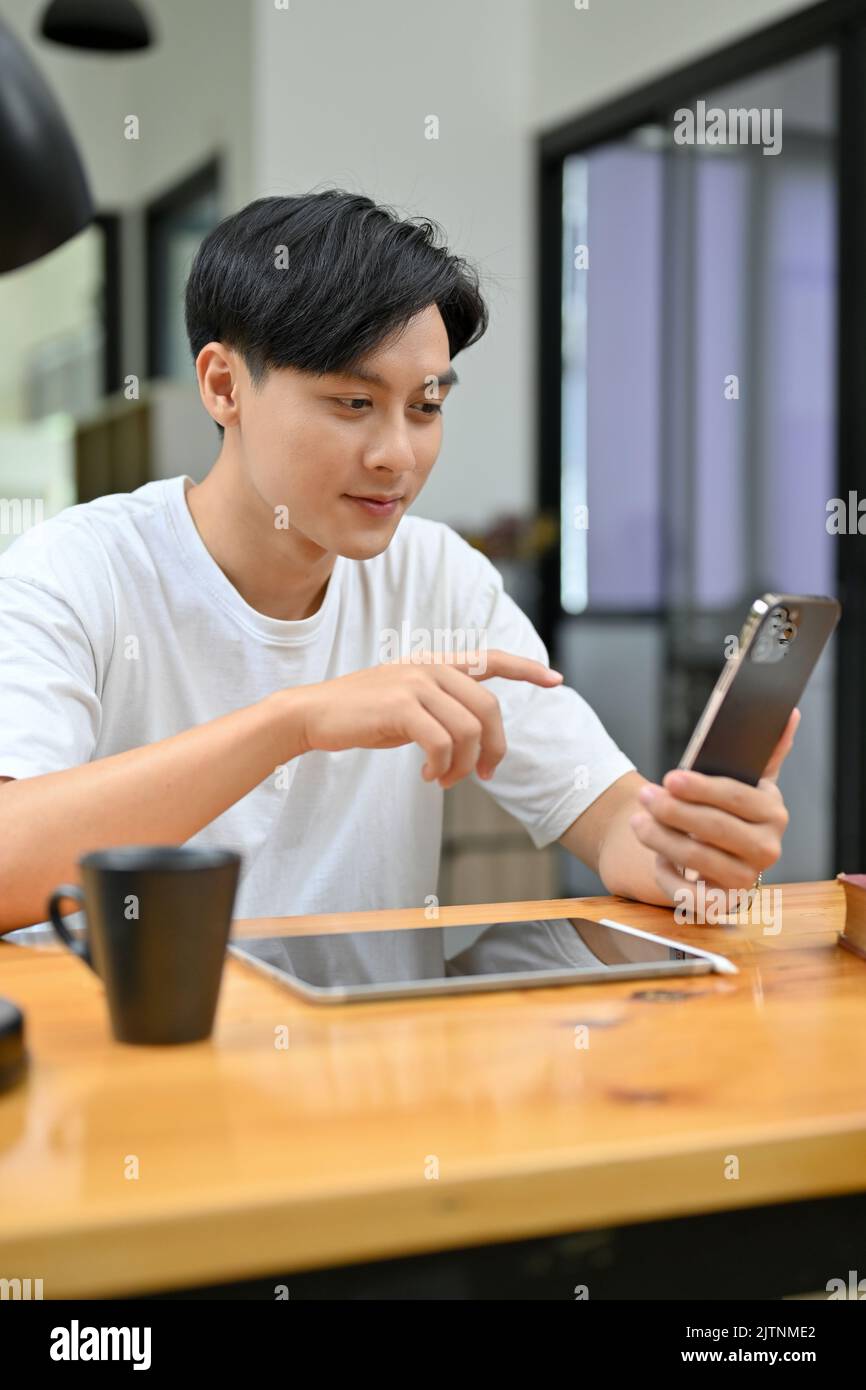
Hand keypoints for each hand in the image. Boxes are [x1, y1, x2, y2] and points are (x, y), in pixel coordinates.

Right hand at [294, 649, 562, 789]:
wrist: (313, 714)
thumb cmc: (361, 716)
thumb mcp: (408, 705)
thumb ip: (441, 709)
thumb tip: (473, 737)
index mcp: (435, 664)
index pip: (491, 658)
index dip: (526, 669)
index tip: (556, 681)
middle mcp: (430, 667)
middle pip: (489, 710)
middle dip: (494, 748)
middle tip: (483, 775)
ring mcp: (415, 684)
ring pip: (468, 731)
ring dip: (464, 766)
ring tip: (446, 780)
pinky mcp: (400, 706)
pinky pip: (442, 743)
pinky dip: (442, 767)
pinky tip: (429, 776)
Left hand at [629, 709, 799, 904]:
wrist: (711, 850)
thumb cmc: (722, 809)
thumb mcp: (743, 780)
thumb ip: (764, 750)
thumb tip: (788, 712)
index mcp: (774, 812)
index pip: (737, 797)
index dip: (701, 788)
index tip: (670, 777)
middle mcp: (768, 848)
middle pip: (715, 829)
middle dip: (675, 811)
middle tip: (645, 797)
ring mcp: (747, 879)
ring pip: (698, 859)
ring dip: (661, 839)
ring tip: (638, 821)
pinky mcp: (723, 904)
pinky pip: (690, 895)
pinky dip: (667, 875)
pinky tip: (658, 858)